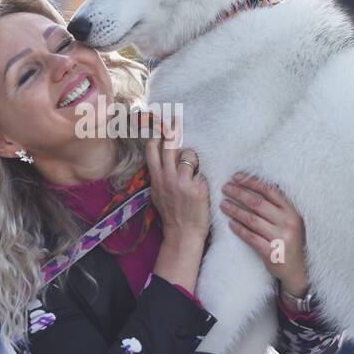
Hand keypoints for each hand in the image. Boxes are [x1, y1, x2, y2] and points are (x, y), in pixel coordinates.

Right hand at [145, 120, 208, 241]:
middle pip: (169, 145)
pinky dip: (201, 176)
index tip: (161, 124)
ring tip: (193, 168)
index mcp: (156, 178)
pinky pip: (201, 172)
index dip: (157, 134)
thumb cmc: (171, 213)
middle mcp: (167, 177)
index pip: (152, 148)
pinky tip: (200, 187)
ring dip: (192, 158)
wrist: (182, 234)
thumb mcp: (157, 193)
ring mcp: (182, 182)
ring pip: (188, 154)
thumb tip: (164, 159)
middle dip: (174, 130)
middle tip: (177, 119)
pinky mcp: (198, 188)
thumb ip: (160, 175)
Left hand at [219, 172, 308, 295]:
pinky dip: (239, 229)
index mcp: (292, 212)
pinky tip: (230, 223)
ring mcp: (280, 238)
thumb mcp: (290, 221)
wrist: (297, 269)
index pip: (269, 191)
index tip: (236, 177)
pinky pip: (250, 237)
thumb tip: (257, 185)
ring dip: (235, 210)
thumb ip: (278, 206)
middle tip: (225, 187)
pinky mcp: (271, 252)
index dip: (251, 182)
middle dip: (239, 193)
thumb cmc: (289, 241)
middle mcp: (287, 223)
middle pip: (258, 203)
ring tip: (223, 204)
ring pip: (252, 219)